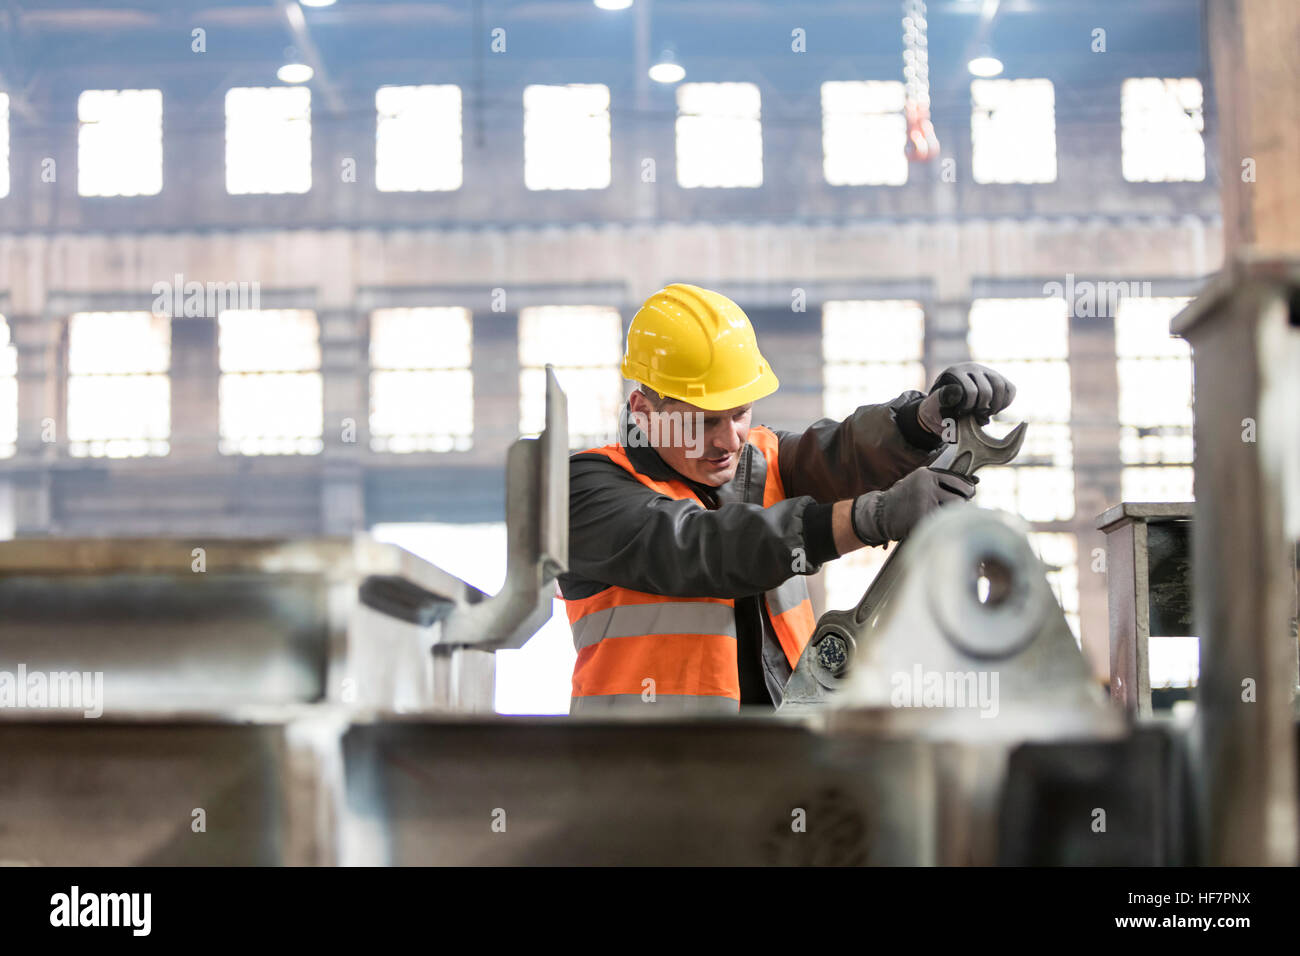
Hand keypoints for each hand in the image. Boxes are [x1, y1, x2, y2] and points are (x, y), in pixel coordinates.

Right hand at [851, 467, 976, 545]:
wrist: (879, 513)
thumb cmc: (901, 499)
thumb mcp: (917, 483)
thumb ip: (938, 483)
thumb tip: (971, 485)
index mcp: (926, 474)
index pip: (957, 480)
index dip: (967, 489)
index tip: (971, 494)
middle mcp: (927, 485)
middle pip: (960, 497)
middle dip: (962, 505)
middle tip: (959, 510)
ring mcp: (924, 502)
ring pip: (953, 512)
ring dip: (953, 517)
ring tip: (946, 519)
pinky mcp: (922, 517)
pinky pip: (942, 524)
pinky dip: (942, 527)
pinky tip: (935, 527)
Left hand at [919, 362, 1015, 432]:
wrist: (947, 400)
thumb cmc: (940, 406)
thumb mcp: (936, 407)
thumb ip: (945, 405)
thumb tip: (962, 401)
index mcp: (954, 373)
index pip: (969, 391)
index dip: (968, 407)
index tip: (961, 414)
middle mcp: (970, 367)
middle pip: (986, 391)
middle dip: (982, 409)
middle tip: (976, 416)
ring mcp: (986, 370)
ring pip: (1000, 387)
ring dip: (996, 406)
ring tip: (987, 414)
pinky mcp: (997, 377)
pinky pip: (1010, 388)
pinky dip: (1006, 402)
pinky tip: (995, 409)